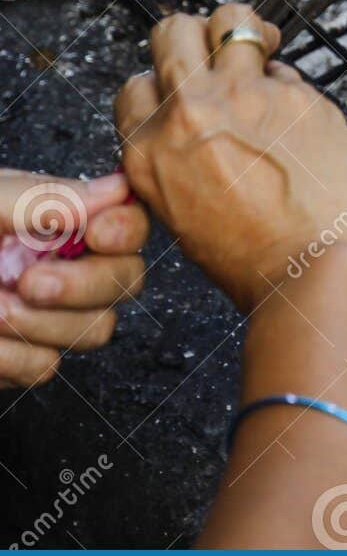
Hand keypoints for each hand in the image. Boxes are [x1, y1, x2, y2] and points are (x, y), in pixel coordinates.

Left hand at [0, 171, 149, 387]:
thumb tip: (116, 189)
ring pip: (97, 329)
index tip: (96, 234)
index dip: (126, 230)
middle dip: (84, 285)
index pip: (126, 224)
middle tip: (28, 281)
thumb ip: (42, 197)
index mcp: (54, 220)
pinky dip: (11, 358)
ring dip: (43, 324)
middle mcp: (62, 267)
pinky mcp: (21, 358)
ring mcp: (46, 315)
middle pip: (127, 281)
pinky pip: (46, 367)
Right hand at [114, 5, 346, 312]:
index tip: (189, 96)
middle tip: (223, 53)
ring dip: (246, 32)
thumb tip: (193, 119)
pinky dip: (292, 90)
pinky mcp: (297, 96)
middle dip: (195, 36)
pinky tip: (301, 125)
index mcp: (147, 147)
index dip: (164, 87)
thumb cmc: (251, 256)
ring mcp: (245, 97)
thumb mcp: (178, 210)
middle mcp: (189, 112)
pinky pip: (287, 71)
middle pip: (173, 31)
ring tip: (262, 48)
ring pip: (233, 21)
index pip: (137, 84)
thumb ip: (175, 154)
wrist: (311, 269)